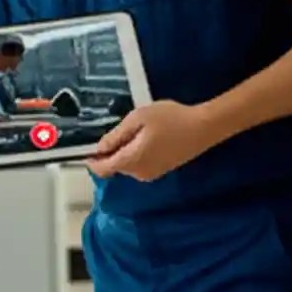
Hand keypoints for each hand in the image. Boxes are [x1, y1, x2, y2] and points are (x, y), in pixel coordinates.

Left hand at [86, 100, 226, 181]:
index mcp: (132, 161)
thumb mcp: (138, 119)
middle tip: (118, 130)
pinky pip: (140, 164)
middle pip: (115, 166)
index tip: (87, 148)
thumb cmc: (171, 119)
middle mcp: (140, 173)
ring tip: (136, 130)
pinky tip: (146, 137)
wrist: (205, 127)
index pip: (102, 169)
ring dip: (124, 151)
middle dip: (110, 152)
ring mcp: (153, 173)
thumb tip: (99, 148)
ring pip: (128, 164)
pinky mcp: (162, 170)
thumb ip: (116, 136)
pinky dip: (136, 153)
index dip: (92, 160)